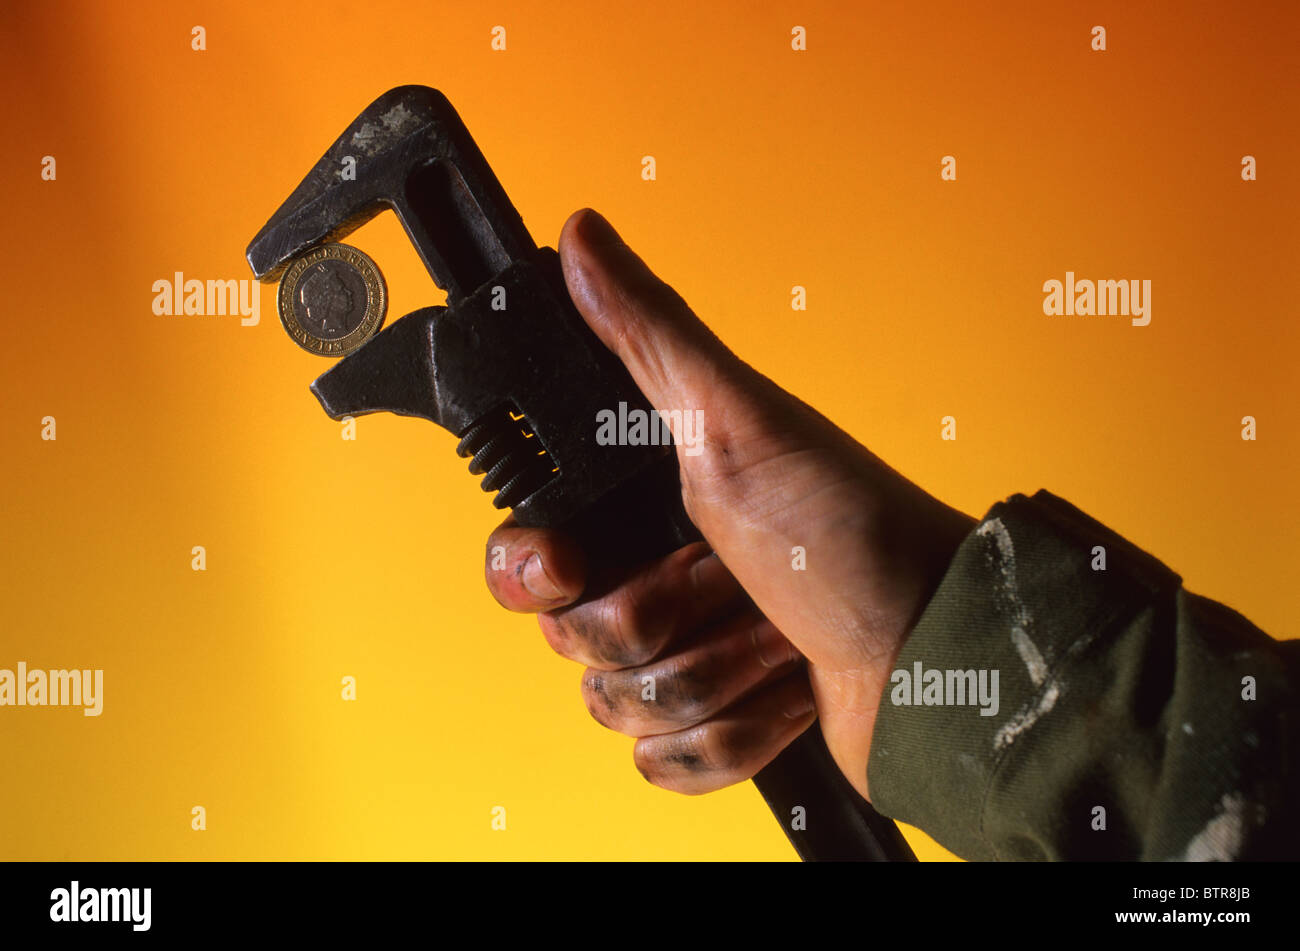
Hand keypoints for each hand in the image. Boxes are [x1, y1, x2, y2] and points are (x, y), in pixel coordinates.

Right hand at [485, 209, 974, 798]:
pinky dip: (733, 740)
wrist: (938, 656)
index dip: (538, 571)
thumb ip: (647, 334)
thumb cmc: (851, 534)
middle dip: (662, 622)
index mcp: (647, 504)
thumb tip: (583, 235)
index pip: (528, 556)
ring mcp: (692, 654)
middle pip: (571, 639)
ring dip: (714, 678)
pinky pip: (665, 763)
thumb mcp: (739, 423)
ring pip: (617, 709)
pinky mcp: (721, 726)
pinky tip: (787, 693)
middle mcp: (660, 577)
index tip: (576, 563)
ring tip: (779, 636)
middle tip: (731, 581)